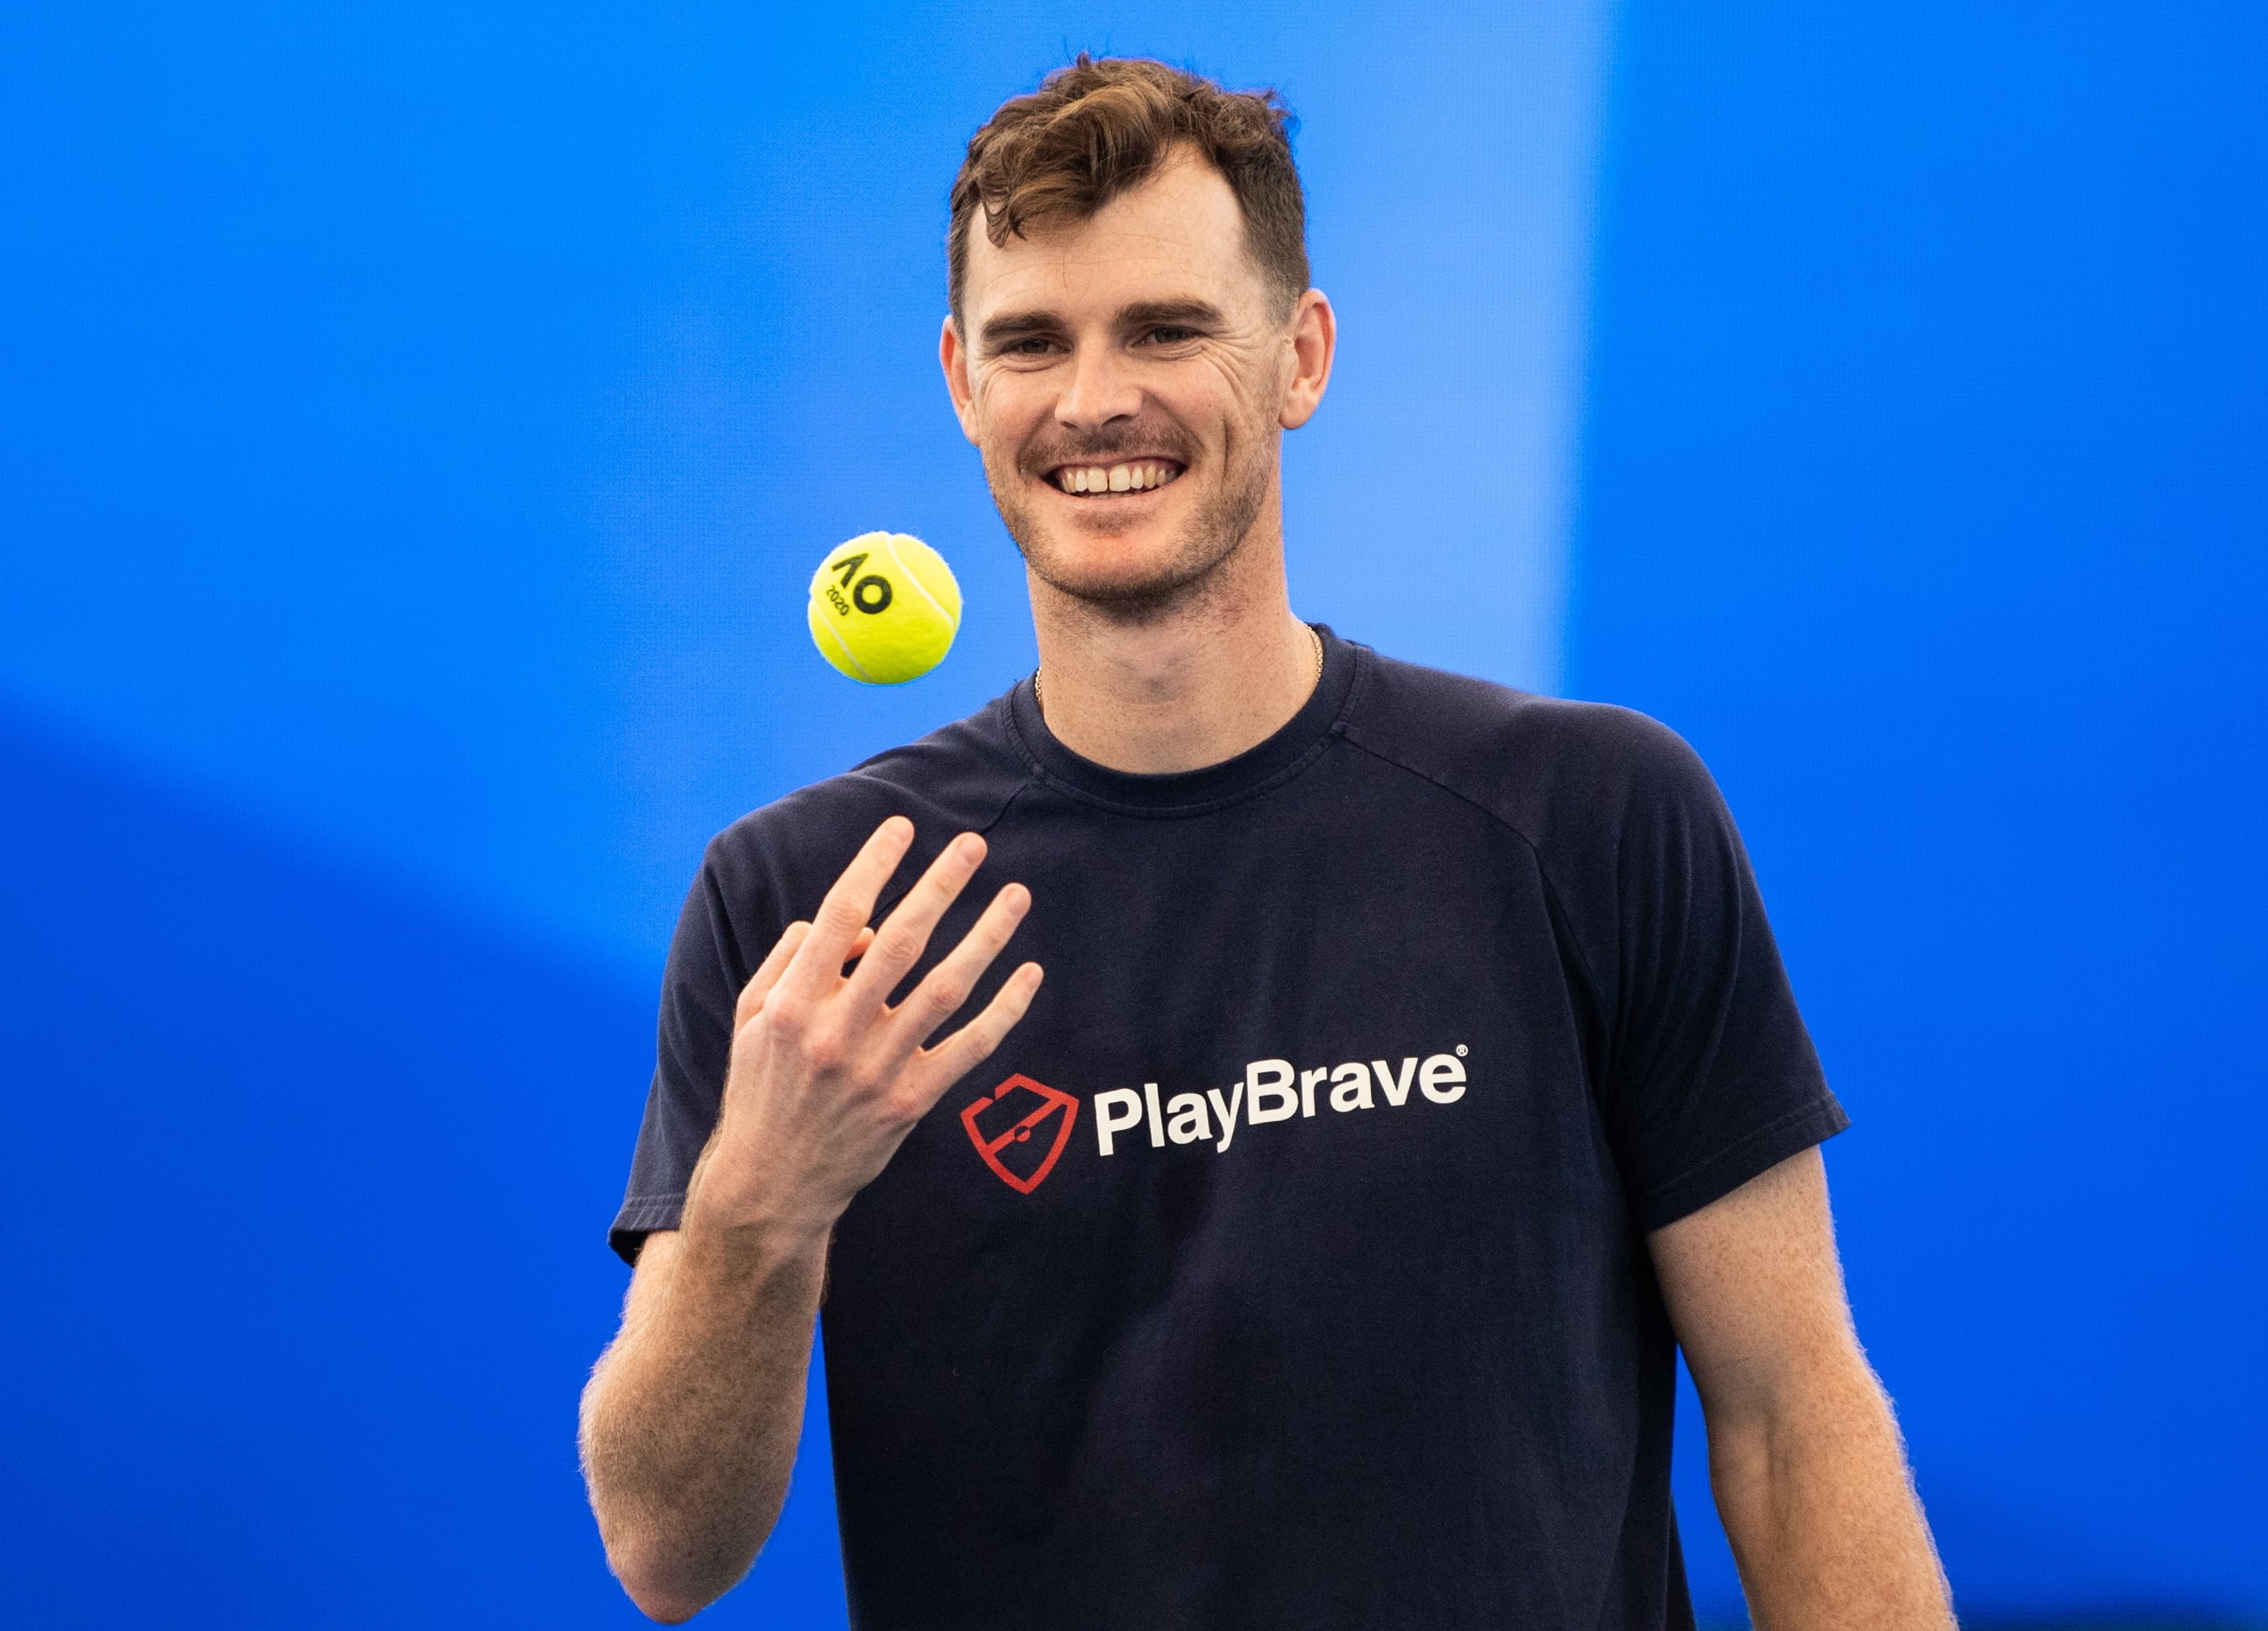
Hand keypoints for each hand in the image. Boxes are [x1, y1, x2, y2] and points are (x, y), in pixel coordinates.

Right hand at [684, 817, 1041, 1243]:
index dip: (874, 866)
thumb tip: (853, 922)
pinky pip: (970, 1047)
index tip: (903, 827)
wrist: (772, 1184)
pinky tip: (1031, 974)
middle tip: (973, 845)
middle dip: (939, 886)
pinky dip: (1005, 1010)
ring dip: (987, 937)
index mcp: (790, 1003)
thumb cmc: (761, 1088)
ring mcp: (877, 1068)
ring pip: (946, 988)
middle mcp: (835, 1031)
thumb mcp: (751, 1017)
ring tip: (1016, 895)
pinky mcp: (911, 1101)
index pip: (839, 916)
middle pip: (901, 942)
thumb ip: (791, 959)